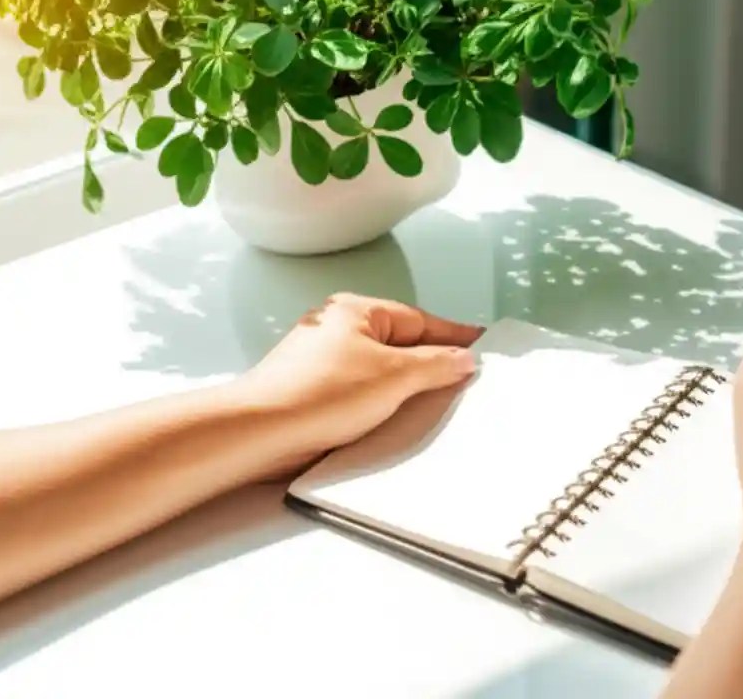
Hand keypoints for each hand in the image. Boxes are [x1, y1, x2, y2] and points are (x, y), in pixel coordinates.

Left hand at [229, 293, 480, 482]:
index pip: (419, 321)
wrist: (261, 432)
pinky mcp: (314, 392)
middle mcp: (338, 330)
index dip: (453, 336)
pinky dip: (382, 402)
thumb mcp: (394, 376)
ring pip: (381, 370)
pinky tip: (396, 419)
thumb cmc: (322, 394)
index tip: (481, 346)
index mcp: (356, 312)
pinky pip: (362, 391)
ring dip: (406, 387)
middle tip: (466, 380)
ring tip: (436, 404)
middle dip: (432, 364)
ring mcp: (323, 361)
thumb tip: (464, 357)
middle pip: (400, 344)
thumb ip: (436, 364)